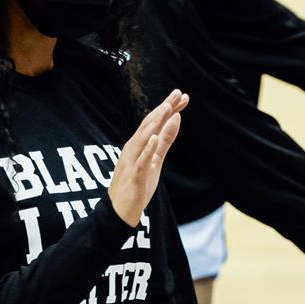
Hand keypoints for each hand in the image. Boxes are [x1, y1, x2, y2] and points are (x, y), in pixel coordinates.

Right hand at [109, 91, 185, 226]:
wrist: (121, 211)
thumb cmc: (137, 183)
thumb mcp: (156, 159)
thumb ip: (165, 140)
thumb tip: (176, 118)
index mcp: (139, 144)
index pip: (155, 122)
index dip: (169, 108)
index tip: (183, 95)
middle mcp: (133, 149)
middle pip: (148, 125)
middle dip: (163, 108)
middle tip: (178, 93)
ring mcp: (132, 162)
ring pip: (143, 139)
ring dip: (155, 123)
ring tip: (167, 108)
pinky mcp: (134, 176)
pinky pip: (140, 161)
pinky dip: (147, 149)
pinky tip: (154, 138)